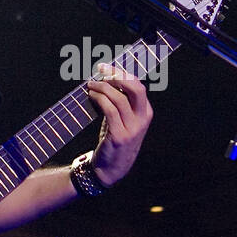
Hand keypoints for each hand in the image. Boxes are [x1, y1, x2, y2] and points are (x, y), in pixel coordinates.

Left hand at [86, 65, 153, 186]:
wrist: (111, 169)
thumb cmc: (114, 138)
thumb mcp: (122, 119)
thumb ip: (120, 101)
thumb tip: (105, 77)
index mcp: (146, 113)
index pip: (138, 86)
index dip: (122, 73)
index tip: (105, 67)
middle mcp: (142, 120)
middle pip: (136, 89)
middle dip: (117, 76)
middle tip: (101, 70)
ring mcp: (132, 129)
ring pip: (119, 98)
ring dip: (102, 87)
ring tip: (90, 85)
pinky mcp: (120, 136)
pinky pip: (110, 111)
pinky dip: (99, 99)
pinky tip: (91, 96)